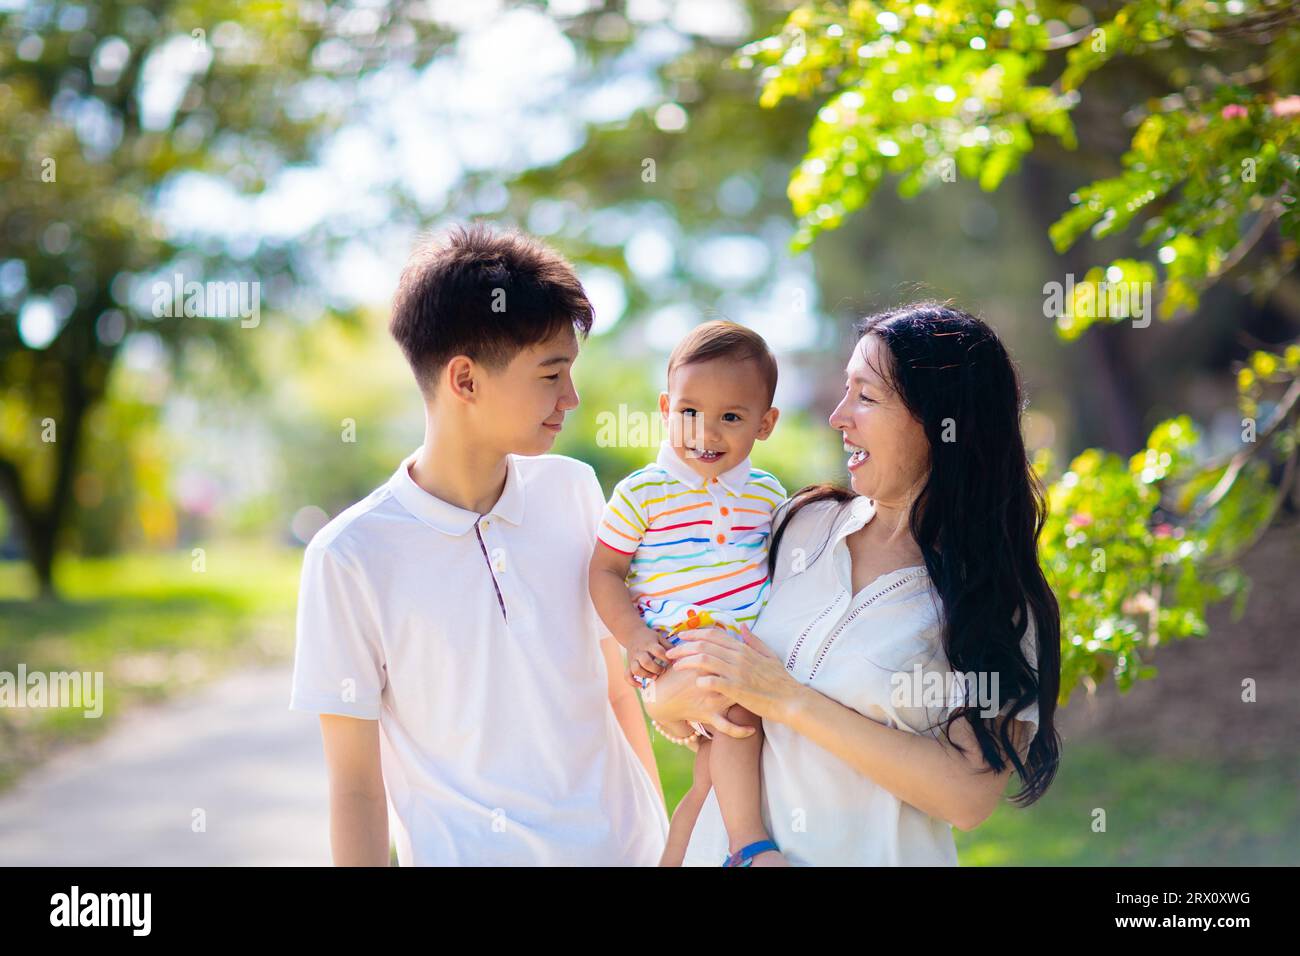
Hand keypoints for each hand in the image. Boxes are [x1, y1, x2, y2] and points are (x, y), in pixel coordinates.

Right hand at [625, 627, 671, 684]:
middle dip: (656, 669)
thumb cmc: (649, 638)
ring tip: (654, 676)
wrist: (631, 634)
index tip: (671, 662)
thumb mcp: (659, 637)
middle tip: (662, 670)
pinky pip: (627, 675)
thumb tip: (678, 655)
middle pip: (646, 662)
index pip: (658, 651)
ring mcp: (633, 659)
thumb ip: (668, 645)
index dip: (666, 658)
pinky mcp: (628, 665)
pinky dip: (633, 682)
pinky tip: (641, 685)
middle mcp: (640, 652)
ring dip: (646, 675)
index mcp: (649, 644)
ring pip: (636, 670)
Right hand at [640, 628, 756, 738]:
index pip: (735, 660)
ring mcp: (712, 701)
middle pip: (740, 679)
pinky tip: (752, 731)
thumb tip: (721, 635)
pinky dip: (740, 731)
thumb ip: (706, 648)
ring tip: (766, 703)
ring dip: (753, 703)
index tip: (763, 663)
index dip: (750, 661)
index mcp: (710, 665)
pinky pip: (727, 727)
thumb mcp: (690, 660)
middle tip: (770, 681)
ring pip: (738, 702)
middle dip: (756, 681)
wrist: (660, 700)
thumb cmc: (674, 678)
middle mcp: (713, 682)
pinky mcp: (709, 717)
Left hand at [664, 624, 805, 724]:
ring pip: (704, 660)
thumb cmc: (780, 680)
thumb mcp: (769, 655)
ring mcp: (736, 672)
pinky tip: (694, 683)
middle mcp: (738, 657)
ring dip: (686, 662)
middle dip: (683, 647)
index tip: (681, 636)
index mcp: (743, 648)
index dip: (695, 633)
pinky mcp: (736, 689)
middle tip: (670, 652)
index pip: (713, 634)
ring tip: (675, 667)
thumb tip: (743, 626)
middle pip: (704, 645)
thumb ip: (754, 641)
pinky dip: (701, 680)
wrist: (790, 700)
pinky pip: (712, 681)